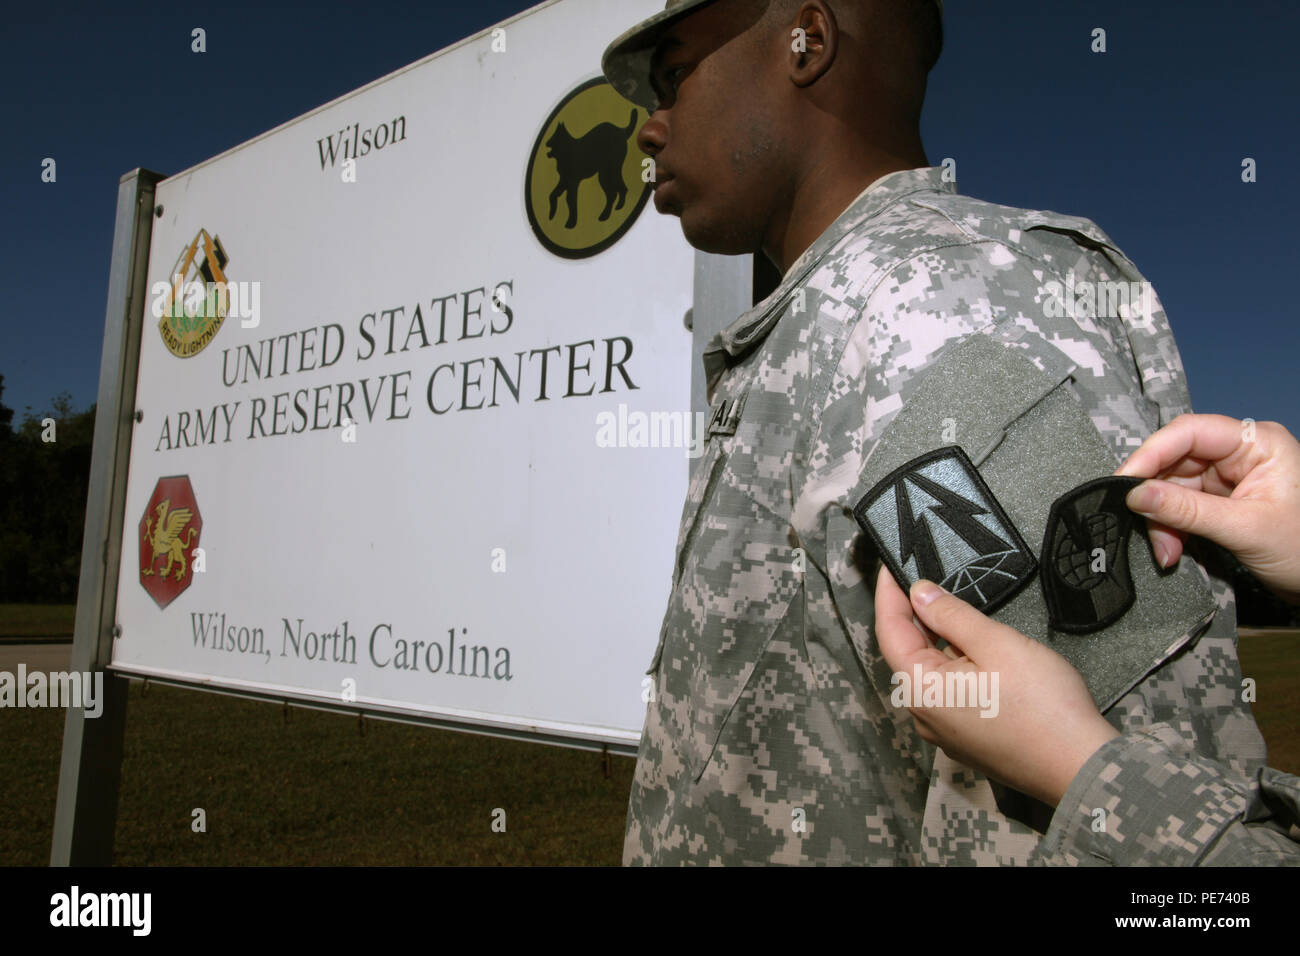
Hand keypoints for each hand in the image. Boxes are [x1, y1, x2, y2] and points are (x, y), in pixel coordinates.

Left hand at [873, 565, 1118, 806]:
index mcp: (922, 690)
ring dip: (937, 639)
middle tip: (921, 577)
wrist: (1082, 765)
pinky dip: (954, 663)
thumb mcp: (997, 643)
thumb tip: (920, 594)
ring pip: (931, 671)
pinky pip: (949, 691)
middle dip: (914, 615)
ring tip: (950, 606)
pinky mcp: (967, 736)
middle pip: (908, 652)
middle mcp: (924, 714)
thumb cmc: (1045, 709)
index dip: (889, 594)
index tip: (891, 565)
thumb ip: (952, 615)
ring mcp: (945, 730)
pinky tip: (972, 647)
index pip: (889, 631)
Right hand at [1116, 414, 1299, 604]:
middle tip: (1141, 527)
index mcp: (1257, 442)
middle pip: (1175, 461)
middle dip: (1156, 499)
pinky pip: (1180, 507)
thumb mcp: (1245, 529)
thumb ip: (1187, 511)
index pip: (1190, 432)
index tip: (1123, 482)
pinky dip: (1171, 529)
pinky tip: (1173, 549)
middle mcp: (1240, 452)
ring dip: (1161, 521)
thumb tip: (1136, 495)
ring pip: (1172, 488)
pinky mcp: (1220, 500)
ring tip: (1166, 552)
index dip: (1152, 454)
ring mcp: (1229, 476)